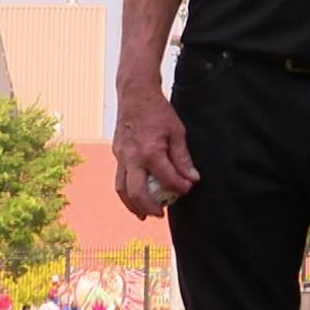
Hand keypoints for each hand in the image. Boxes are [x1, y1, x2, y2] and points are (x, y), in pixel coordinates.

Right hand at [112, 87, 198, 218]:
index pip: (166, 178)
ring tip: (144, 214)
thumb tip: (192, 178)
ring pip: (122, 189)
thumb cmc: (158, 111)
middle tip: (160, 215)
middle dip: (149, 207)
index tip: (188, 189)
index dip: (179, 187)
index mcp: (150, 151)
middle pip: (136, 192)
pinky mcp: (117, 154)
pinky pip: (119, 178)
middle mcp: (132, 157)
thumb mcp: (177, 131)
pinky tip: (136, 197)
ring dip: (132, 205)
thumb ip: (183, 157)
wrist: (135, 94)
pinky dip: (127, 192)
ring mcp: (121, 156)